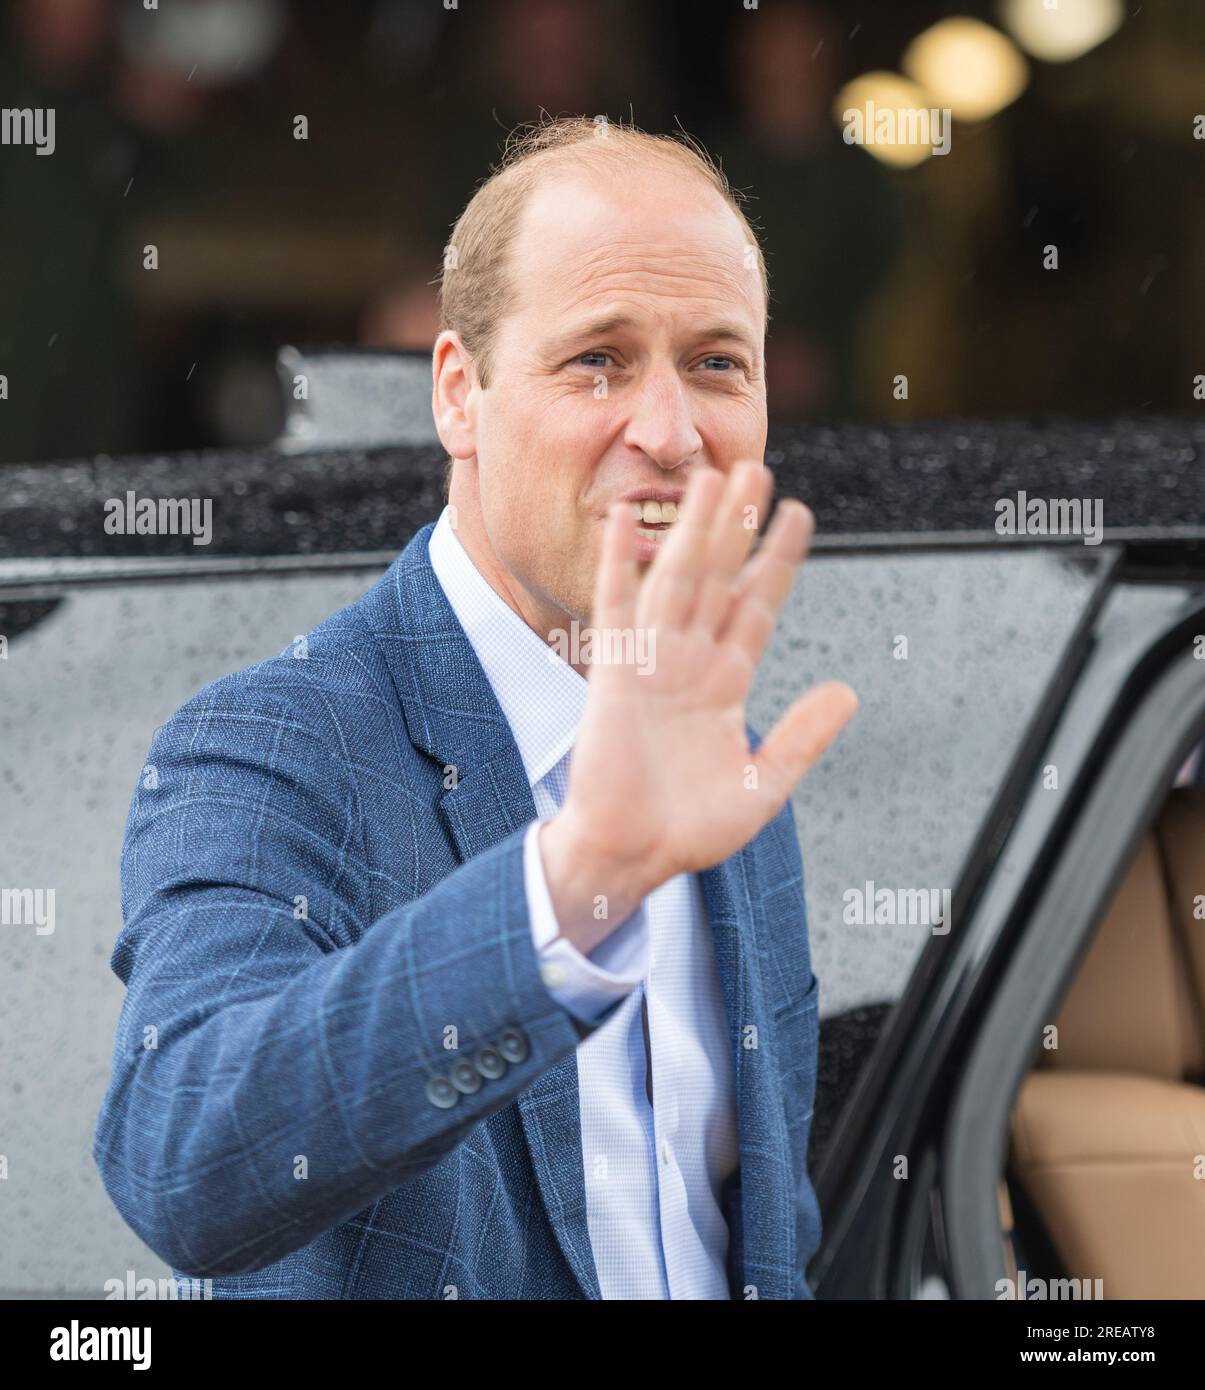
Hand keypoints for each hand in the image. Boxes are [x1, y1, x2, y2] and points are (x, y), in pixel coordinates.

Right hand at [540, 459, 857, 950]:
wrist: (630, 854)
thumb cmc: (691, 830)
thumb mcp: (765, 784)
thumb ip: (802, 736)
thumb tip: (849, 692)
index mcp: (725, 682)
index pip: (757, 605)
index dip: (777, 560)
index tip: (798, 515)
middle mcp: (690, 661)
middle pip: (718, 577)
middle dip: (737, 526)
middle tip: (755, 470)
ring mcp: (651, 662)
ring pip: (676, 580)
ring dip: (692, 531)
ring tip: (711, 480)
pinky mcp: (612, 674)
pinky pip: (615, 611)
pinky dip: (615, 567)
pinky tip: (621, 525)